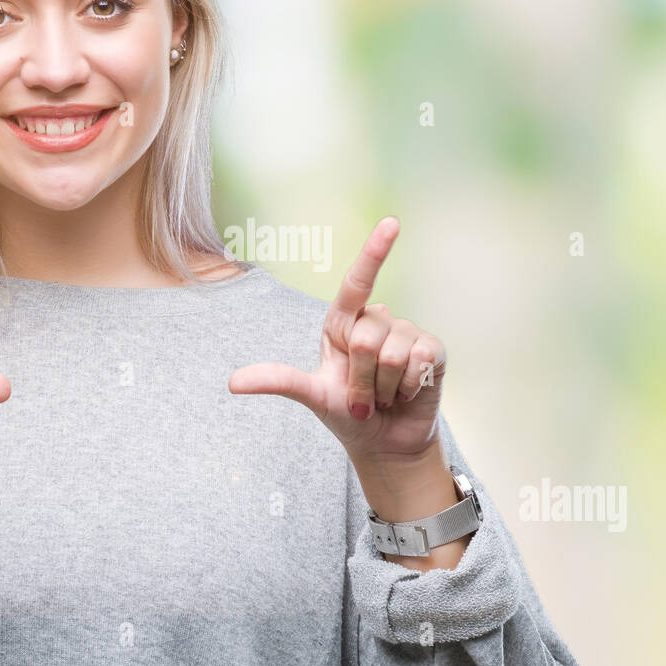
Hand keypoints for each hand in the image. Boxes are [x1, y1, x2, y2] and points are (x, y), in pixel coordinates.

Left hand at [228, 216, 446, 464]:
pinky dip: (409, 387)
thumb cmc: (347, 414)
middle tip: (364, 398)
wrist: (384, 443)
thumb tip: (232, 383)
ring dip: (384, 388)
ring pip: (393, 353)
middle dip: (360, 379)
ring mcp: (407, 334)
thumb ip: (278, 381)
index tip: (391, 223)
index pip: (358, 282)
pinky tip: (407, 393)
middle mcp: (377, 321)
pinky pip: (420, 359)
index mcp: (344, 322)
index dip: (374, 252)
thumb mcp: (311, 395)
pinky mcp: (432, 352)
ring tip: (385, 396)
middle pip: (366, 337)